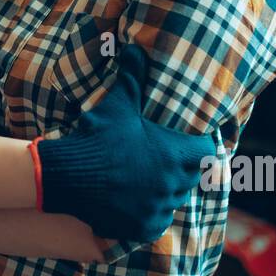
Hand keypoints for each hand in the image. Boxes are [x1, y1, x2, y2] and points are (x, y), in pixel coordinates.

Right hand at [34, 43, 215, 241]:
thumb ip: (132, 76)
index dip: (201, 146)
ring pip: (173, 200)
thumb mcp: (118, 104)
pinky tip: (135, 203)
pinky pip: (155, 222)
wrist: (67, 174)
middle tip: (167, 159)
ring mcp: (158, 209)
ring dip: (165, 191)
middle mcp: (173, 185)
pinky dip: (149, 213)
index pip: (208, 153)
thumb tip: (135, 48)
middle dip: (182, 168)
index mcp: (176, 155)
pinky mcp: (141, 228)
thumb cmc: (98, 136)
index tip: (194, 142)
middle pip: (191, 177)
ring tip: (149, 180)